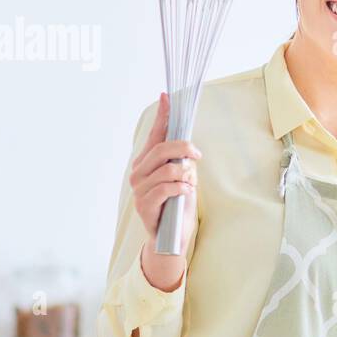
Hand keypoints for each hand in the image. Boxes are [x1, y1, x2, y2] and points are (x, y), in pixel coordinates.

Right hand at [131, 92, 199, 289]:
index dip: (162, 116)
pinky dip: (181, 189)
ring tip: (189, 184)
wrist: (171, 238)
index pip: (155, 135)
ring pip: (167, 169)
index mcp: (148, 163)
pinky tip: (185, 194)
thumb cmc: (178, 206)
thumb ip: (182, 161)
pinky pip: (167, 188)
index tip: (167, 97)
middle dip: (184, 147)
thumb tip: (188, 147)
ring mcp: (139, 189)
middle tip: (197, 155)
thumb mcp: (183, 179)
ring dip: (185, 174)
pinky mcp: (144, 205)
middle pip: (162, 149)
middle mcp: (139, 173)